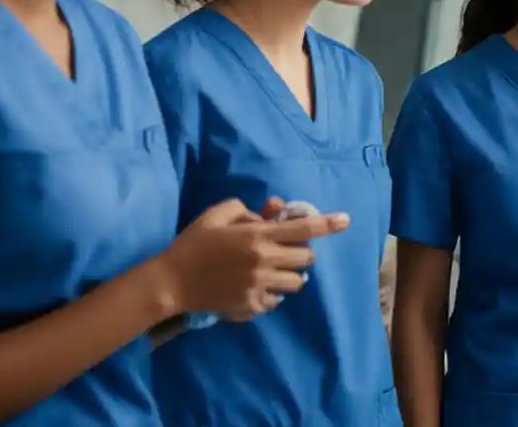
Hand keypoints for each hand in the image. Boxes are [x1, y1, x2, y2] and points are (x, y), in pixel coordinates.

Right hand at [153, 198, 349, 321]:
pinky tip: (254, 287)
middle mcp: (264, 262)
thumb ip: (248, 210)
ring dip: (290, 275)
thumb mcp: (218, 214)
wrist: (171, 282)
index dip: (328, 224)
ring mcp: (259, 287)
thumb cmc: (194, 243)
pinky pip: (277, 301)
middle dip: (300, 253)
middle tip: (283, 250)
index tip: (347, 220)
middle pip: (306, 259)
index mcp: (257, 236)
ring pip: (297, 283)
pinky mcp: (251, 307)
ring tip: (271, 271)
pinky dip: (272, 294)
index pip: (303, 230)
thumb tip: (272, 213)